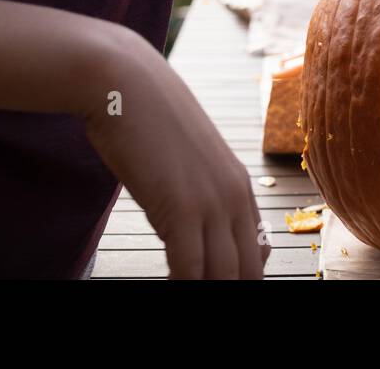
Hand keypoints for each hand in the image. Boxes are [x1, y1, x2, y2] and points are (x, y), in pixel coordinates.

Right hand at [83, 28, 268, 278]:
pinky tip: (169, 285)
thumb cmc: (148, 117)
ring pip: (223, 275)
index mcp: (240, 185)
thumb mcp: (186, 157)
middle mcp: (235, 195)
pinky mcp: (181, 208)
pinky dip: (181, 284)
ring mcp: (212, 202)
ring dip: (206, 290)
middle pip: (247, 270)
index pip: (257, 252)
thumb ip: (198, 191)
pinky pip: (189, 268)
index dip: (241, 278)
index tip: (222, 285)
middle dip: (231, 288)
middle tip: (207, 298)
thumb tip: (193, 229)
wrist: (123, 81)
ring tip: (186, 294)